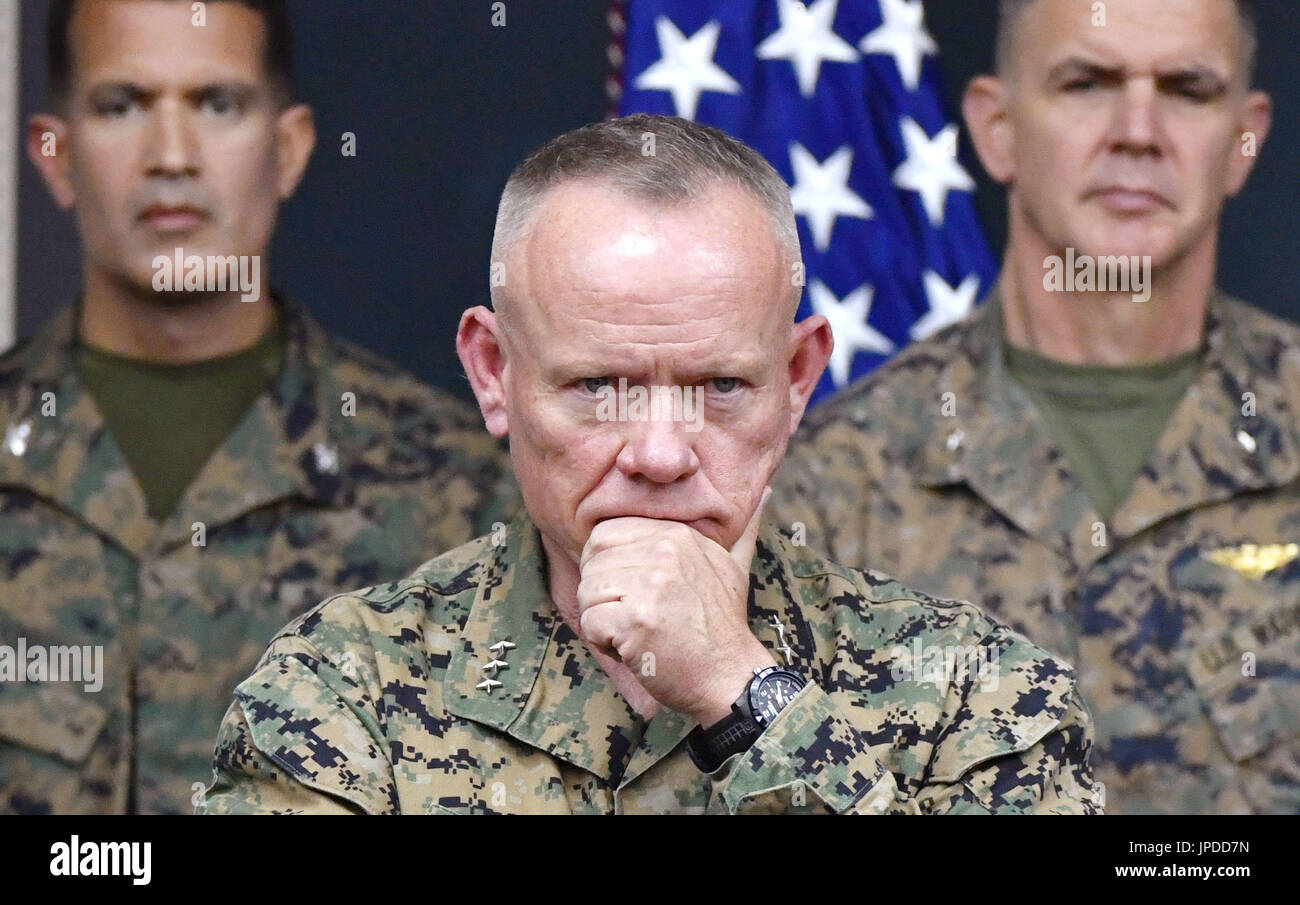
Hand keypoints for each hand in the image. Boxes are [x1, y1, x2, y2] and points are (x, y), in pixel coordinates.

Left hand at [577, 488, 776, 725]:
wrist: (731, 677)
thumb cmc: (723, 627)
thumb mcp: (734, 567)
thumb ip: (742, 530)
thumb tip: (766, 493)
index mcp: (677, 534)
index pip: (605, 533)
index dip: (604, 566)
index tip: (628, 592)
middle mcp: (664, 552)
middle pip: (592, 562)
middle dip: (600, 596)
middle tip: (631, 617)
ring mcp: (651, 585)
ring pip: (587, 592)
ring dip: (601, 621)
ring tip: (635, 634)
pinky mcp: (637, 620)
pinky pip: (589, 623)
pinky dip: (602, 643)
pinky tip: (632, 649)